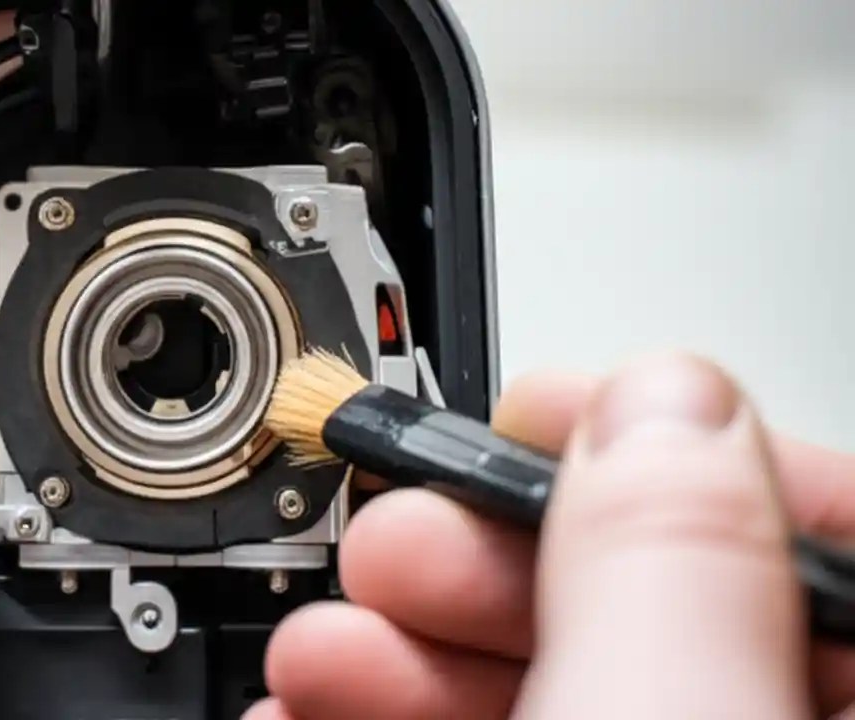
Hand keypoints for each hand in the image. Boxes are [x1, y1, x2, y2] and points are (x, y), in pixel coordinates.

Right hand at [251, 354, 854, 718]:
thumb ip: (672, 562)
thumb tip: (663, 400)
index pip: (819, 528)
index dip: (670, 443)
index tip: (535, 413)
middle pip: (657, 604)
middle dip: (488, 562)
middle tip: (393, 548)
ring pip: (553, 677)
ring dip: (408, 648)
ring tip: (320, 654)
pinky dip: (393, 715)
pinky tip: (318, 709)